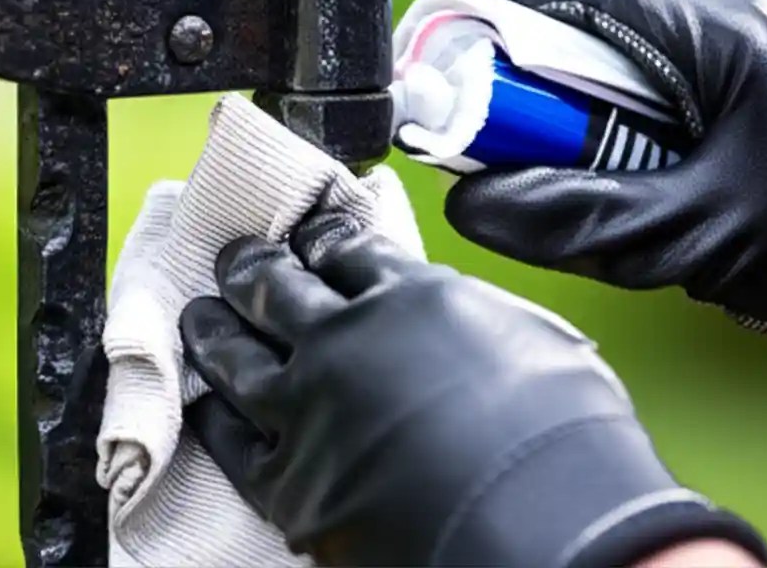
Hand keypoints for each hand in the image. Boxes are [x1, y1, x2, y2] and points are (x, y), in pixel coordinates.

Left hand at [180, 214, 766, 566]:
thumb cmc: (566, 442)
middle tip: (238, 258)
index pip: (344, 250)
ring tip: (200, 312)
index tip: (309, 235)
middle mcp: (343, 342)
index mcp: (409, 297)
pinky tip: (204, 399)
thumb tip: (447, 310)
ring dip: (213, 327)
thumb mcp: (534, 338)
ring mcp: (306, 411)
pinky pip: (229, 439)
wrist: (550, 531)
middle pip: (276, 288)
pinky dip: (212, 413)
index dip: (321, 238)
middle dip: (252, 266)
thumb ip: (470, 312)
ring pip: (236, 355)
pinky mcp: (287, 483)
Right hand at [444, 0, 766, 352]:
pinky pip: (637, 104)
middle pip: (590, 31)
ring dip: (565, 116)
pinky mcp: (723, 107)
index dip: (506, 24)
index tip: (448, 62)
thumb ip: (574, 218)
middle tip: (482, 134)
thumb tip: (470, 206)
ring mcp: (726, 67)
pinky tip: (595, 184)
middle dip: (528, 82)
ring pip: (609, 71)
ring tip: (538, 170)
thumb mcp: (684, 233)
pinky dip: (600, 140)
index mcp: (722, 34)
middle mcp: (723, 32)